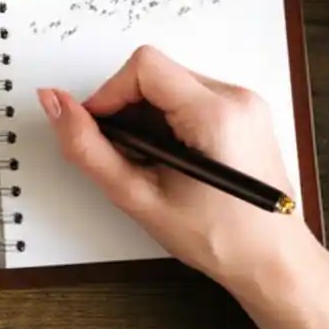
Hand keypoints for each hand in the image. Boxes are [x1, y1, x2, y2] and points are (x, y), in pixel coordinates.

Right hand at [37, 46, 324, 298]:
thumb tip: (55, 105)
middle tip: (126, 158)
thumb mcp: (140, 197)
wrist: (273, 262)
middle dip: (127, 110)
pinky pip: (190, 98)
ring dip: (146, 117)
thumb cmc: (220, 239)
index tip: (98, 131)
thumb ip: (88, 148)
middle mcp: (236, 97)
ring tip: (151, 165)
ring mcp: (244, 103)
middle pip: (155, 73)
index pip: (143, 66)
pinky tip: (171, 160)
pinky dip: (168, 122)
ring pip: (170, 85)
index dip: (108, 94)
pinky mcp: (244, 113)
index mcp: (216, 114)